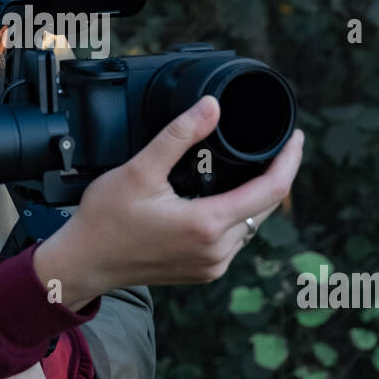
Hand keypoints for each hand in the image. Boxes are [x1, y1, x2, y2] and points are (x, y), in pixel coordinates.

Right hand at [36, 95, 304, 303]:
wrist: (83, 262)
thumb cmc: (105, 219)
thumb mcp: (139, 170)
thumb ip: (178, 136)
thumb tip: (211, 106)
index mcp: (207, 224)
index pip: (271, 190)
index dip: (289, 160)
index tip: (295, 138)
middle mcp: (217, 251)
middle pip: (265, 208)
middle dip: (275, 175)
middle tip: (277, 146)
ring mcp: (211, 266)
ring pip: (251, 225)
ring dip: (255, 198)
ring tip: (253, 167)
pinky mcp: (203, 272)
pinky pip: (234, 240)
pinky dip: (237, 216)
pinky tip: (225, 197)